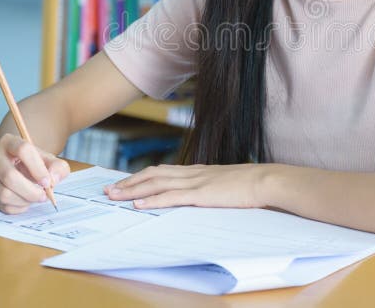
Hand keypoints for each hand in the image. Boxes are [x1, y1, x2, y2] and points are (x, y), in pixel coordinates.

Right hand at [0, 133, 70, 213]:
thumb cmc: (35, 162)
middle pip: (9, 176)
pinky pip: (3, 205)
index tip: (47, 182)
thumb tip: (53, 179)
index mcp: (9, 142)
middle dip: (30, 191)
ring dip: (25, 200)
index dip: (37, 168)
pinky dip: (18, 207)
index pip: (23, 150)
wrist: (20, 167)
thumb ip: (58, 167)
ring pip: (4, 194)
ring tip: (36, 197)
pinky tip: (26, 201)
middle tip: (43, 196)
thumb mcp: (50, 160)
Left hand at [103, 163, 270, 209]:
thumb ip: (210, 187)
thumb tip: (202, 195)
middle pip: (153, 175)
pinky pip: (171, 197)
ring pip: (156, 184)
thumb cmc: (249, 184)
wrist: (264, 180)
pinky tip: (138, 204)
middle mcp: (191, 173)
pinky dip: (152, 200)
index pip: (162, 171)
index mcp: (197, 171)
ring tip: (115, 196)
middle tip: (109, 189)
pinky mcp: (200, 194)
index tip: (125, 183)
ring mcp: (195, 182)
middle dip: (129, 182)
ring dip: (133, 190)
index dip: (141, 177)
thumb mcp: (224, 183)